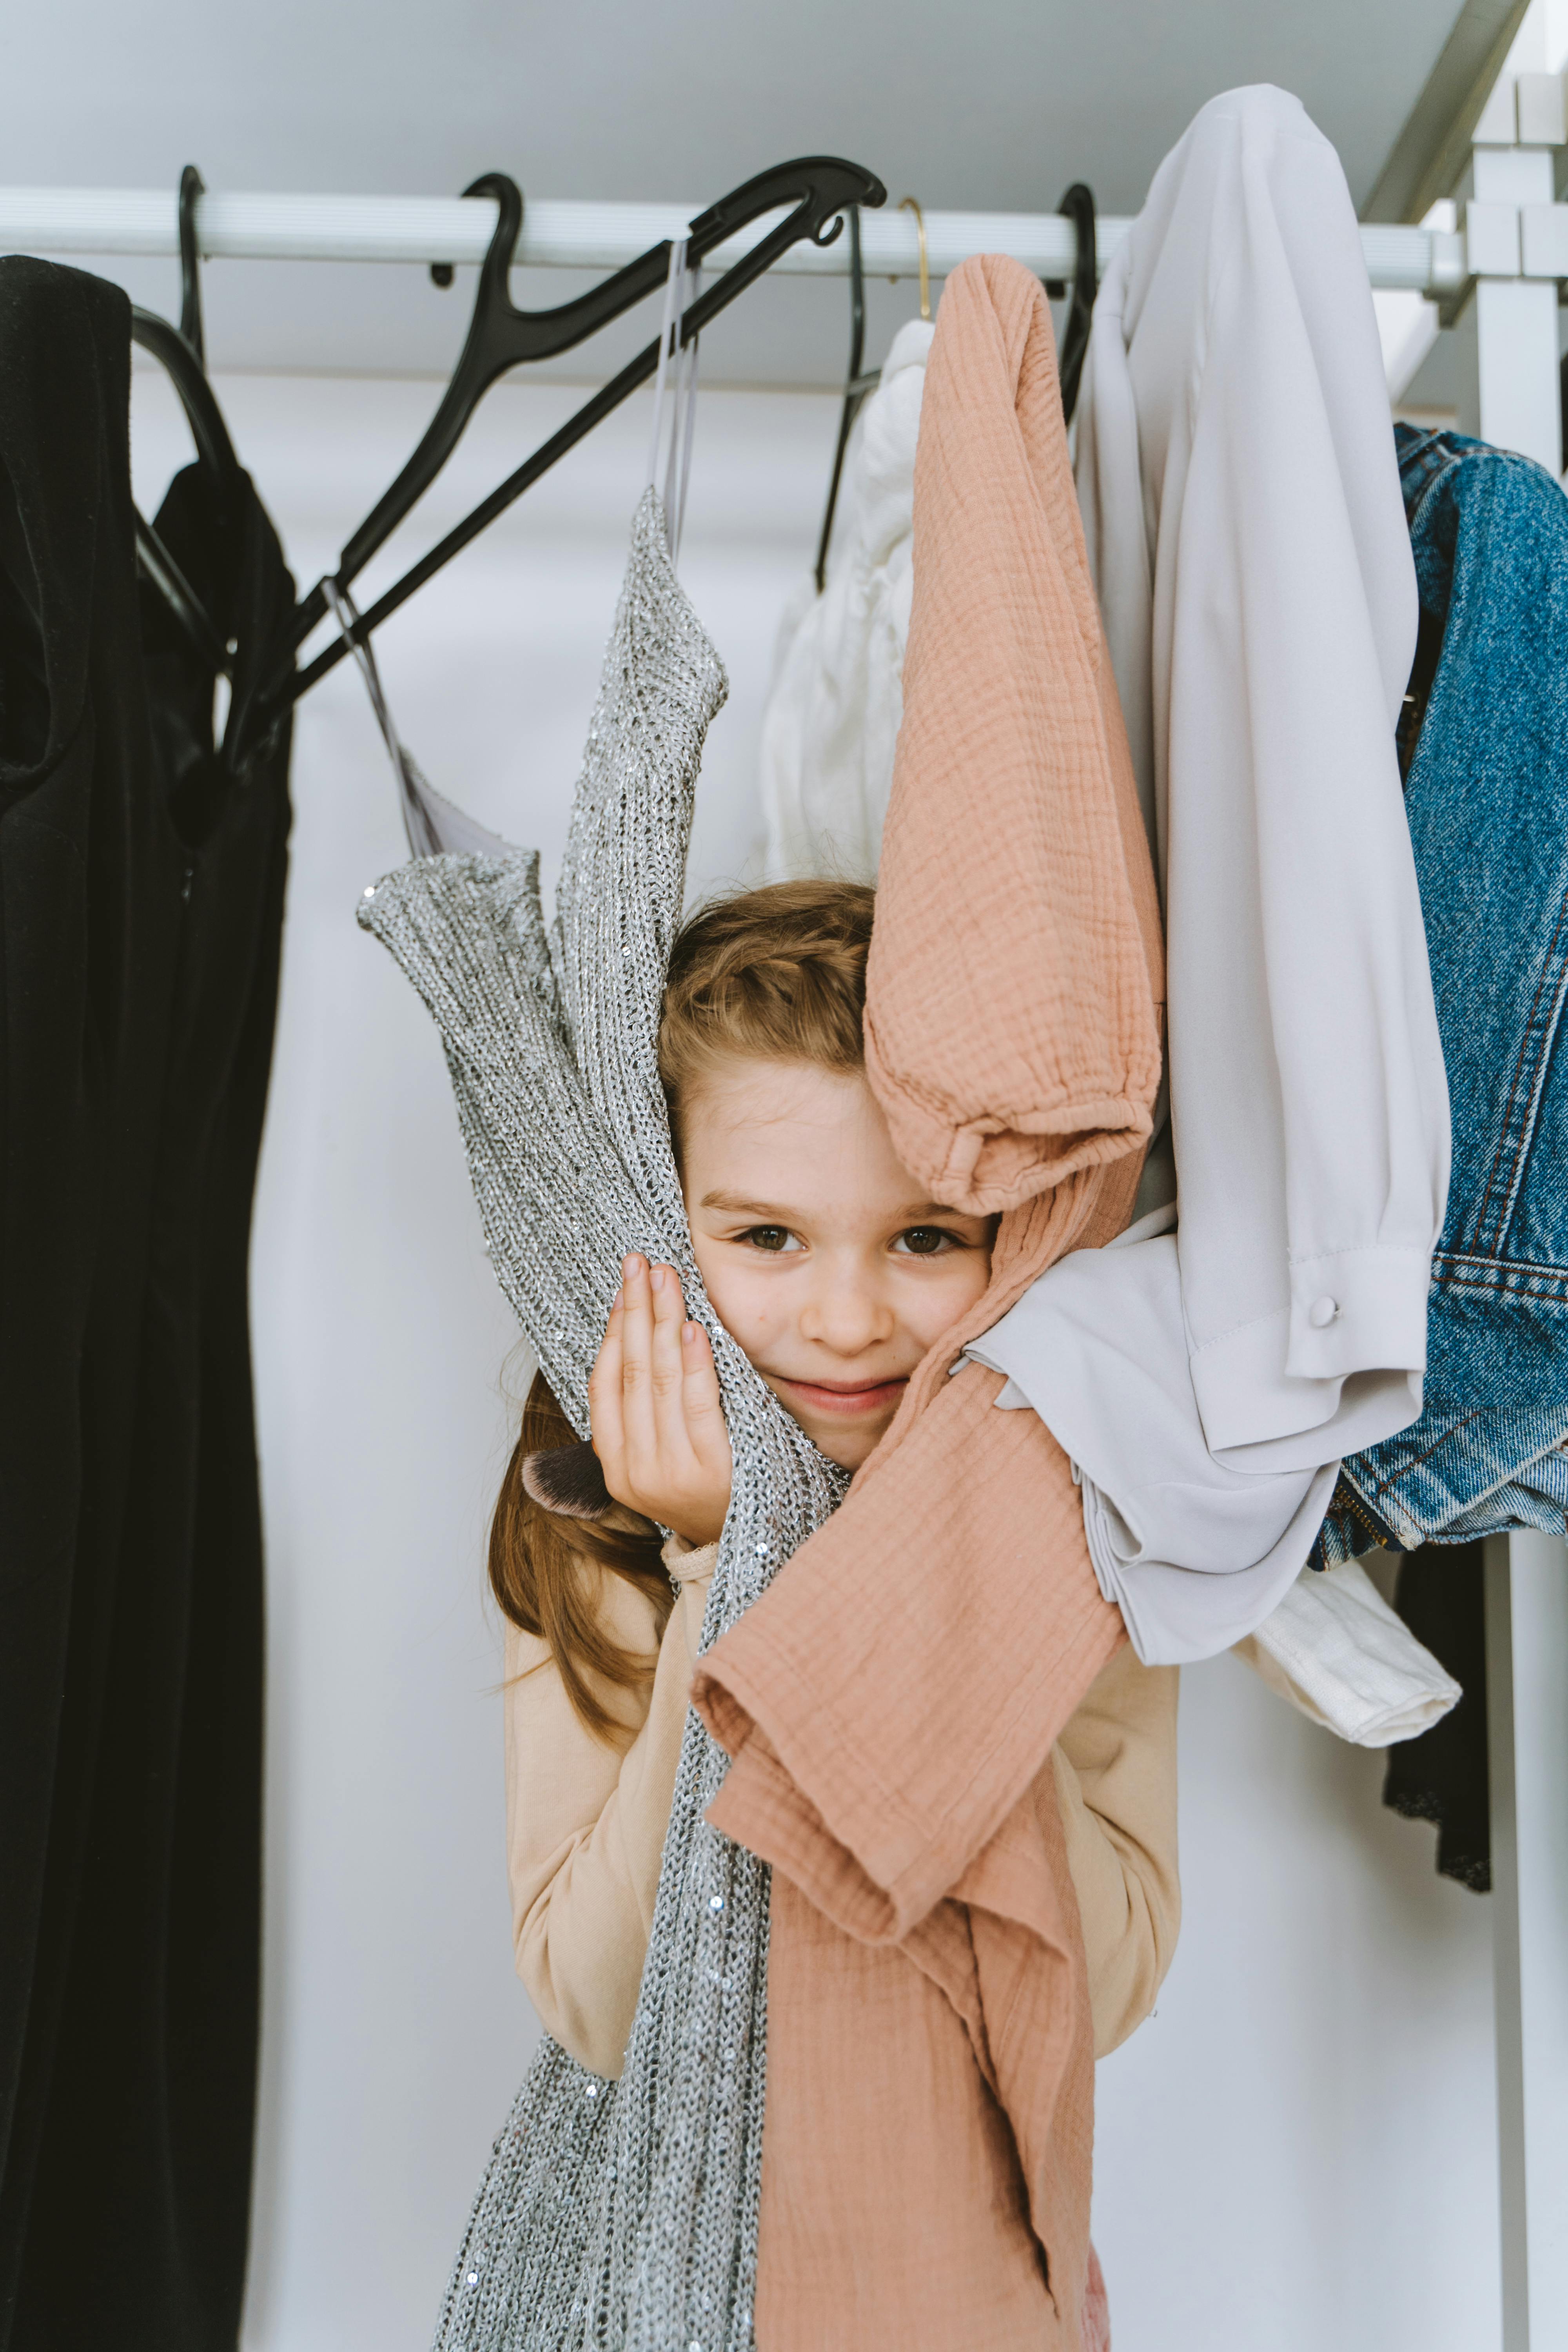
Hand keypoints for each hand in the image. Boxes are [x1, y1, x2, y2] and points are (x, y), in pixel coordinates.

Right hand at [588, 1253, 731, 1545]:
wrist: (738, 1544)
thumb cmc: (701, 1490)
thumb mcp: (659, 1459)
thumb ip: (643, 1413)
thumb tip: (635, 1336)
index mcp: (614, 1462)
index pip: (603, 1385)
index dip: (611, 1331)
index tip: (623, 1289)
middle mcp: (635, 1467)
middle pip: (631, 1371)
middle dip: (635, 1311)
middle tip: (641, 1265)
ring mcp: (670, 1470)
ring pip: (659, 1381)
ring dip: (661, 1323)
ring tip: (665, 1281)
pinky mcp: (711, 1469)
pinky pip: (698, 1405)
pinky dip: (693, 1363)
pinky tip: (691, 1328)